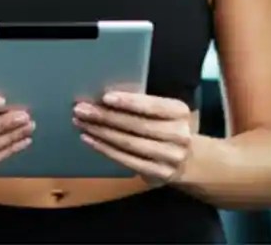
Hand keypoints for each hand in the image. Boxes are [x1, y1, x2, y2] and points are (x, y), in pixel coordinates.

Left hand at [72, 91, 193, 185]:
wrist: (189, 161)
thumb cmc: (167, 127)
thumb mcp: (165, 113)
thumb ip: (143, 106)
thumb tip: (103, 98)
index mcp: (180, 112)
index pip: (153, 106)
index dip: (129, 102)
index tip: (105, 97)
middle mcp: (179, 135)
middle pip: (136, 125)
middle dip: (105, 116)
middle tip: (81, 109)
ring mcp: (169, 157)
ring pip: (128, 143)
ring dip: (100, 132)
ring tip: (81, 122)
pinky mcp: (158, 174)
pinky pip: (126, 160)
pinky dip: (104, 149)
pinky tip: (89, 140)